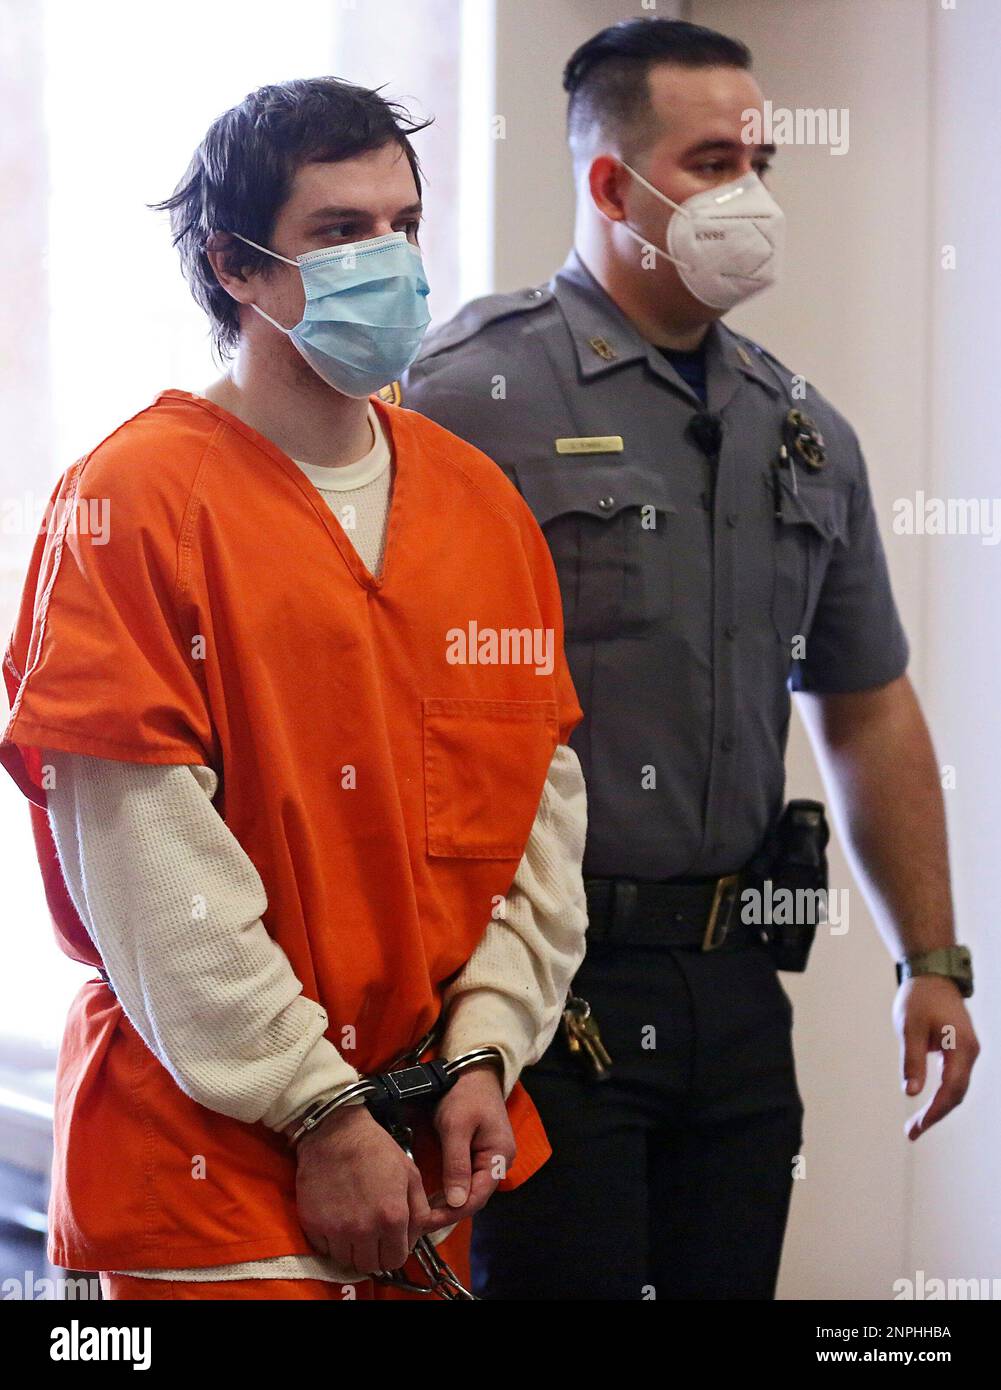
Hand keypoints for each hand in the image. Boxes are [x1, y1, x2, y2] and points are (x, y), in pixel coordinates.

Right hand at [295, 1103, 431, 1276]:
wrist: (333, 1132)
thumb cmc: (375, 1149)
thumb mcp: (410, 1173)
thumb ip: (420, 1211)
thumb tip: (415, 1239)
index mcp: (392, 1217)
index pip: (396, 1260)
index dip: (395, 1250)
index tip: (390, 1239)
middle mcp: (364, 1229)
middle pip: (371, 1266)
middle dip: (375, 1253)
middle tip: (373, 1233)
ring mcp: (336, 1229)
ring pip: (347, 1261)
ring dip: (353, 1249)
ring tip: (354, 1225)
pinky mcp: (313, 1225)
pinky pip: (324, 1250)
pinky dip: (331, 1241)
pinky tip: (337, 1219)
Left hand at [424, 1062, 515, 1232]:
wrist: (472, 1072)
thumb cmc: (465, 1095)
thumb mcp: (456, 1127)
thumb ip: (456, 1165)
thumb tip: (455, 1202)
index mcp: (499, 1156)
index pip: (477, 1197)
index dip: (452, 1212)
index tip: (426, 1221)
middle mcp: (499, 1163)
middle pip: (474, 1198)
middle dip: (447, 1211)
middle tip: (419, 1221)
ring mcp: (490, 1160)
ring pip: (469, 1192)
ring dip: (447, 1204)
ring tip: (422, 1213)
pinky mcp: (478, 1156)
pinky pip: (467, 1181)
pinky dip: (450, 1191)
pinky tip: (432, 1198)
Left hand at [893, 975, 979, 1139]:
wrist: (932, 974)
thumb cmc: (919, 998)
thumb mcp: (909, 1028)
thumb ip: (912, 1060)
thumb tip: (911, 1093)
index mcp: (961, 1047)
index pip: (951, 1089)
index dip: (935, 1112)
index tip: (917, 1127)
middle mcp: (970, 1052)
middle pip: (957, 1094)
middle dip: (936, 1115)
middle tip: (912, 1132)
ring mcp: (968, 1051)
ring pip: (957, 1088)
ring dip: (939, 1107)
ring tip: (917, 1124)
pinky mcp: (961, 1049)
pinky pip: (955, 1078)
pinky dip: (942, 1094)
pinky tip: (927, 1104)